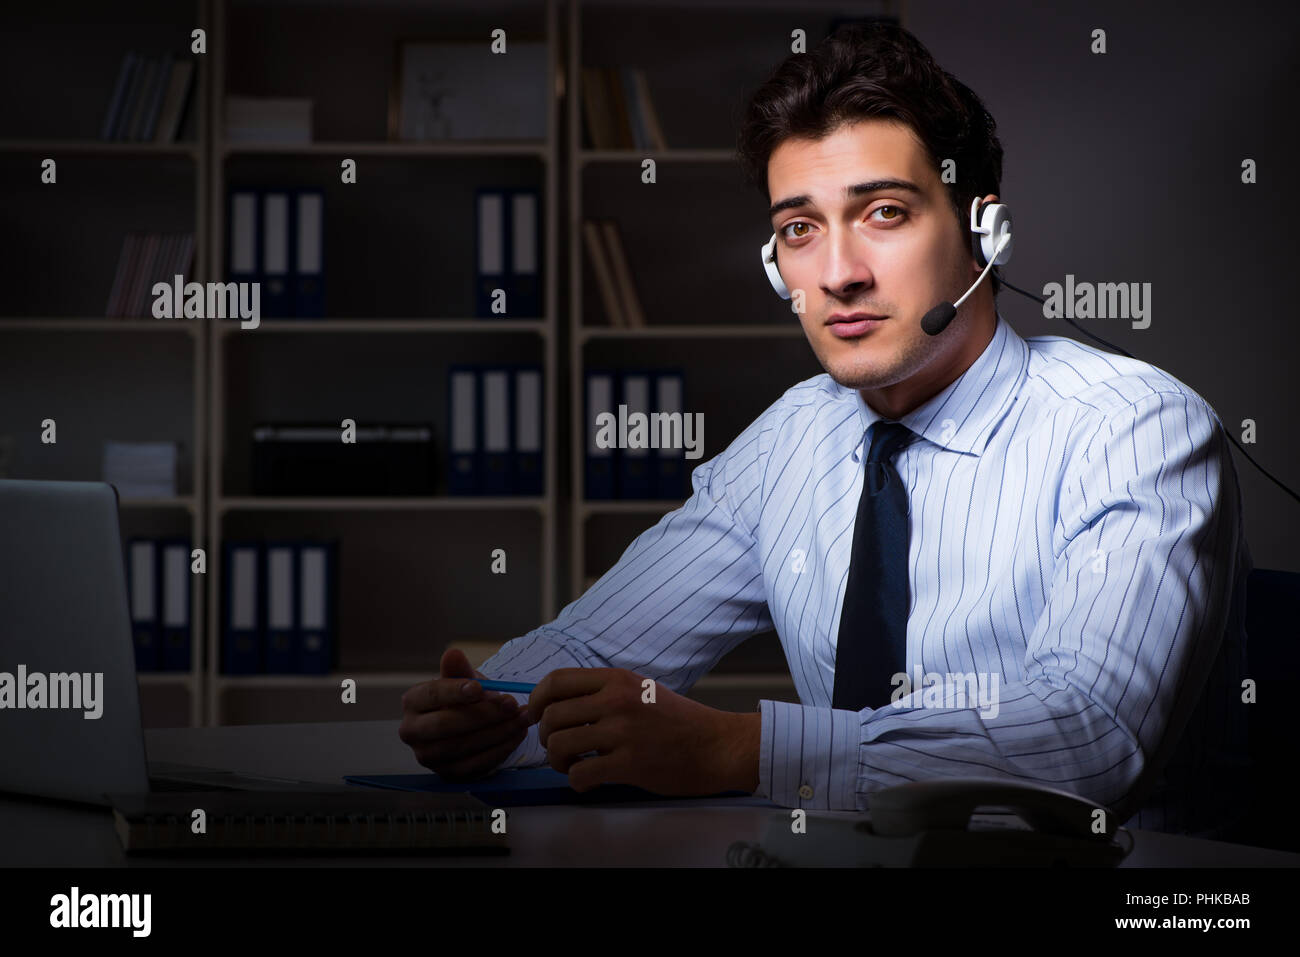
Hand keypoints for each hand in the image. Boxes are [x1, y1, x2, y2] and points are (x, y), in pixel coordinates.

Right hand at [398, 647, 532, 779]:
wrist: (470, 723)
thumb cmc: (464, 698)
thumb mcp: (463, 680)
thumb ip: (459, 669)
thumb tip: (453, 653)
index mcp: (413, 702)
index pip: (431, 696)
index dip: (455, 692)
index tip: (479, 688)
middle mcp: (412, 732)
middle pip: (445, 725)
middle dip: (483, 714)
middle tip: (511, 704)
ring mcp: (428, 757)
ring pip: (463, 746)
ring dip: (497, 732)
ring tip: (521, 718)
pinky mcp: (448, 774)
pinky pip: (475, 765)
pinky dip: (500, 750)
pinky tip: (517, 734)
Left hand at [525, 667, 746, 795]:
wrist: (717, 745)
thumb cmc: (678, 721)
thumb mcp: (641, 690)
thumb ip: (604, 692)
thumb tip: (559, 705)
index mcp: (616, 679)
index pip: (556, 681)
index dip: (536, 700)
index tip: (534, 716)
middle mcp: (616, 700)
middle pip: (552, 715)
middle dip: (545, 737)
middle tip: (558, 748)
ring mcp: (622, 732)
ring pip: (559, 745)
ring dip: (557, 761)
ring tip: (571, 766)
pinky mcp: (629, 764)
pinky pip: (580, 774)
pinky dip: (576, 782)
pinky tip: (589, 781)